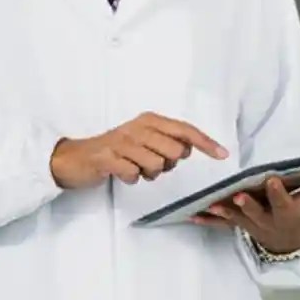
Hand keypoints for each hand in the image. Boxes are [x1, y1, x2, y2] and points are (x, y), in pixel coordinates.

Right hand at [50, 112, 228, 189]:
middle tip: (148, 163)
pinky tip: (122, 173)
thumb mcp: (144, 141)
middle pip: (174, 152)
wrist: (76, 158)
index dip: (206, 142)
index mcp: (149, 121)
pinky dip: (132, 179)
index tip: (223, 154)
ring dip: (148, 173)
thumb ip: (167, 142)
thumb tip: (187, 148)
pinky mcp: (108, 157)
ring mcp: (122, 141)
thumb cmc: (116, 151)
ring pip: (156, 165)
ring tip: (134, 167)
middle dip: (166, 165)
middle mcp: (138, 127)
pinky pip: (134, 175)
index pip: (185, 130)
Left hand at [192, 163, 299, 253]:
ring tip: (211, 203)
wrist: (290, 243)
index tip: (272, 178)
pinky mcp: (239, 225)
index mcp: (290, 211)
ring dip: (224, 212)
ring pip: (236, 218)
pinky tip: (193, 214)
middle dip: (248, 204)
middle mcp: (269, 220)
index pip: (283, 200)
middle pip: (257, 212)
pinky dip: (208, 219)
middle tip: (238, 194)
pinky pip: (222, 224)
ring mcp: (252, 225)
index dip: (277, 191)